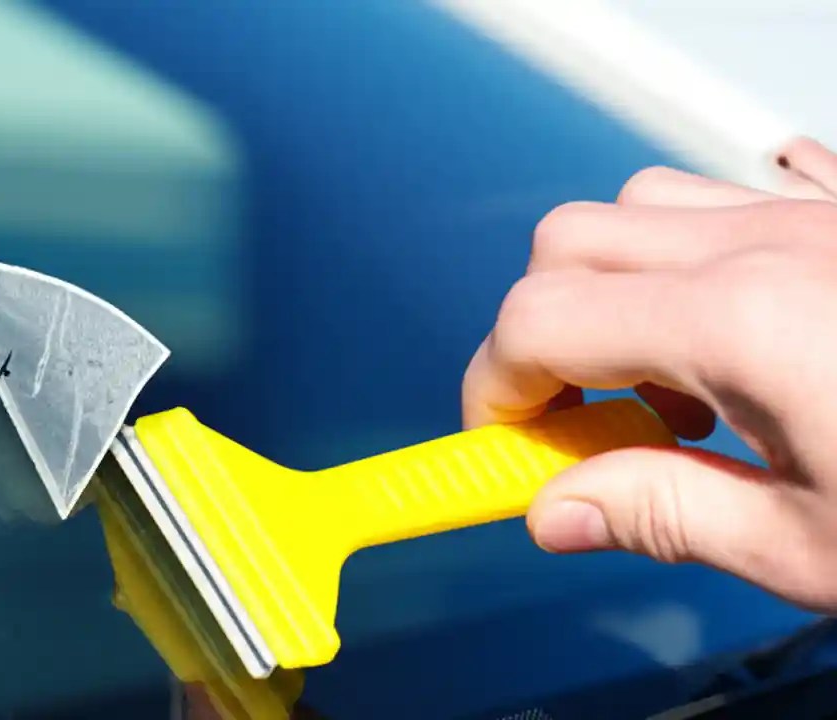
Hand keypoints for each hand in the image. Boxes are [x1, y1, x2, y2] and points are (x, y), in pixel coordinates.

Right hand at [462, 137, 836, 610]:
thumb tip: (559, 511)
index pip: (537, 326)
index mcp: (748, 325)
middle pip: (571, 243)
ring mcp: (822, 215)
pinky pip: (744, 185)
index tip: (497, 445)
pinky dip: (702, 250)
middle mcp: (777, 244)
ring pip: (648, 205)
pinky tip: (741, 324)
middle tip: (575, 421)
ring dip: (617, 289)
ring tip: (669, 383)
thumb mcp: (814, 547)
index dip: (489, 390)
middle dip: (541, 332)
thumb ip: (661, 514)